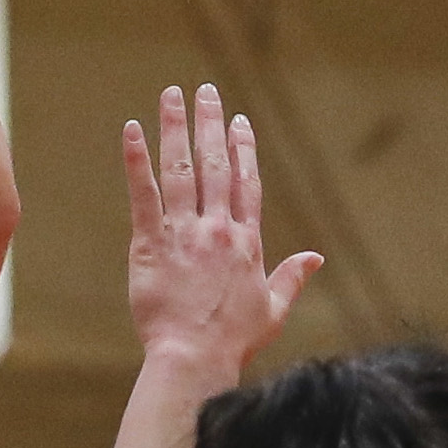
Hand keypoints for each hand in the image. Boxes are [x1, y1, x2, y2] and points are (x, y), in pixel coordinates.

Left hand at [124, 83, 320, 375]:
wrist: (195, 357)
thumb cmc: (233, 341)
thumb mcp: (273, 310)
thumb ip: (292, 277)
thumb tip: (316, 257)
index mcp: (246, 242)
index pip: (246, 183)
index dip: (243, 149)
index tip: (239, 122)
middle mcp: (218, 228)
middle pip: (215, 164)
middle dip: (210, 124)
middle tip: (205, 90)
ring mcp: (185, 232)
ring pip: (181, 168)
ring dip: (176, 128)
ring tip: (171, 95)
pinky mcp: (151, 243)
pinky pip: (144, 194)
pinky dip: (137, 160)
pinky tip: (131, 130)